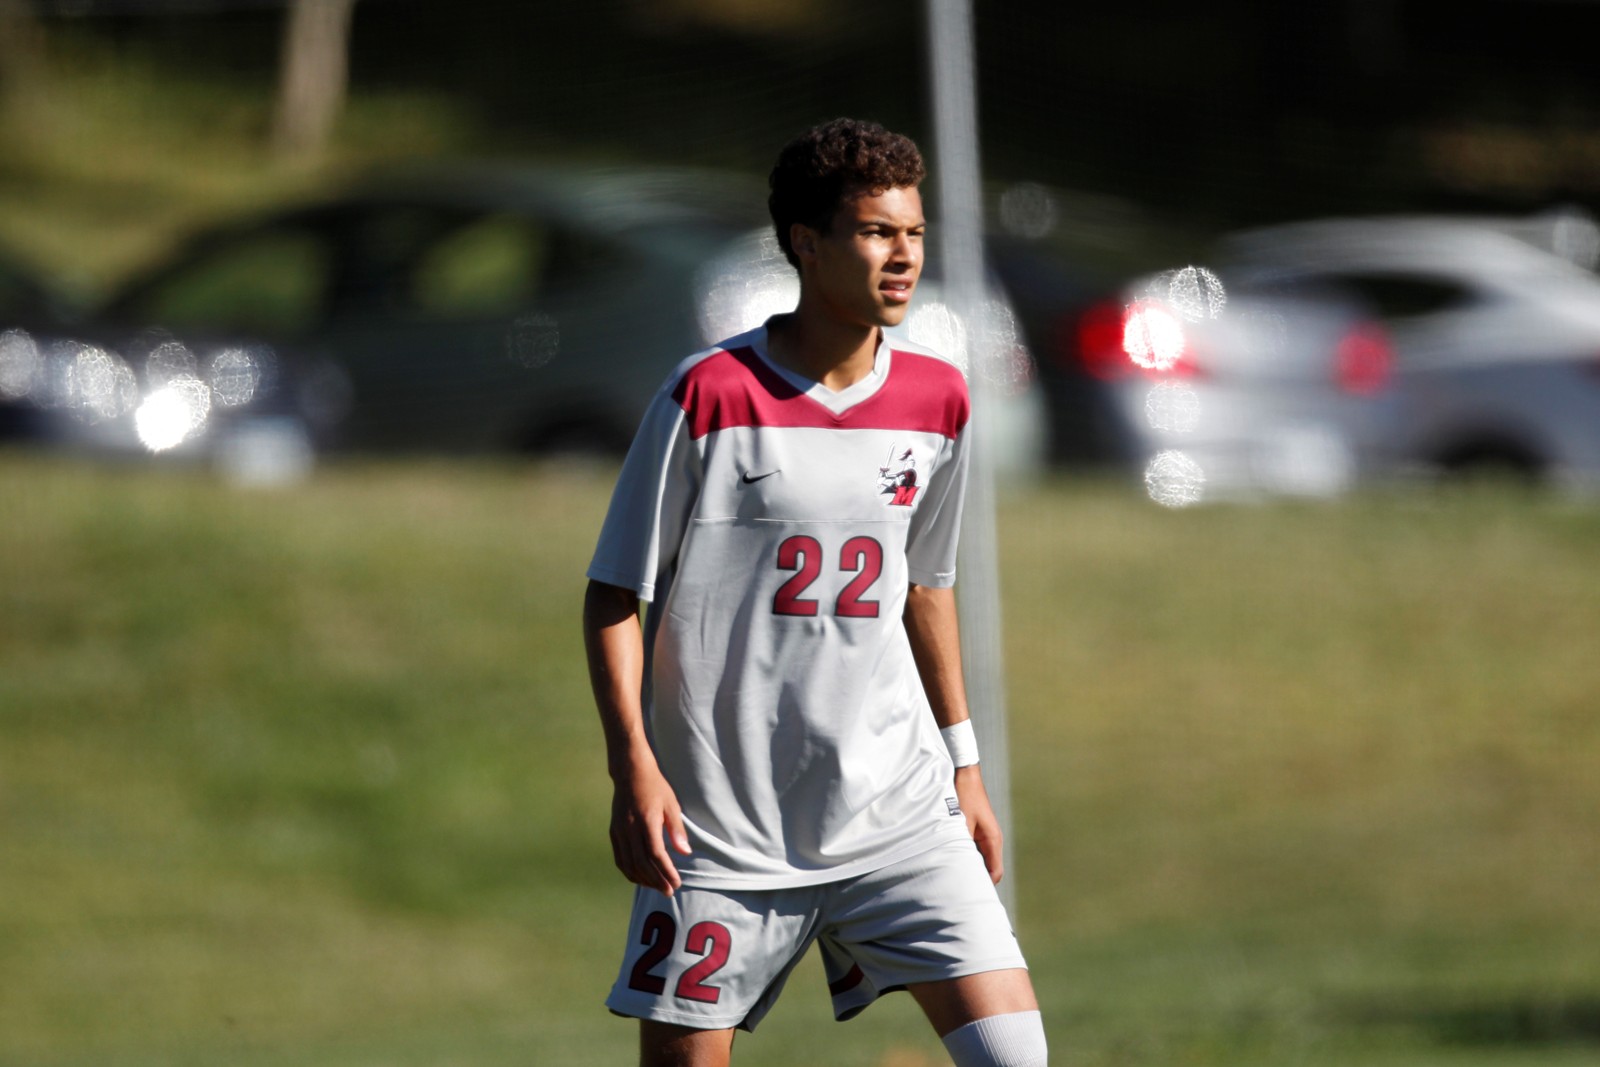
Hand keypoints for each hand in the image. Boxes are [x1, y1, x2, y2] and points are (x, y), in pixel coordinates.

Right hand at [610, 755, 691, 895]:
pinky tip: (640, 878)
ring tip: (657, 887)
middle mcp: (630, 828)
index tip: (677, 882)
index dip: (666, 871)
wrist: (630, 773)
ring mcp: (619, 831)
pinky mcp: (614, 832)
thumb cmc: (655, 787)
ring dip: (643, 879)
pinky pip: (620, 858)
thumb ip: (677, 830)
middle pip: (642, 863)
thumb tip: (685, 853)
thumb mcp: (671, 804)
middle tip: (669, 891)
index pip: (656, 854)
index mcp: (646, 820)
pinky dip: (629, 871)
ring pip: (628, 864)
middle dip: (656, 880)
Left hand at [954, 765, 1003, 883]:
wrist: (964, 774)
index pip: (995, 873)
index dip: (984, 887)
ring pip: (981, 861)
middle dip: (976, 880)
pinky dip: (966, 857)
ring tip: (952, 877)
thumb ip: (961, 845)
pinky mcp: (976, 831)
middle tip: (957, 891)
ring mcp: (984, 836)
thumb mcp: (960, 822)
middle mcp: (992, 841)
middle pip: (989, 870)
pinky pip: (974, 851)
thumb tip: (958, 866)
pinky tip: (950, 858)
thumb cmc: (963, 796)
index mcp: (992, 841)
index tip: (969, 896)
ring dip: (969, 867)